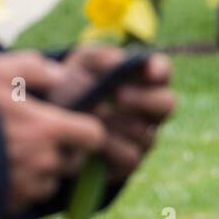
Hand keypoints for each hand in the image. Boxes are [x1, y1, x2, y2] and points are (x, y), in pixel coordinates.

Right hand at [0, 51, 105, 213]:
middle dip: (62, 152)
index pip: (93, 135)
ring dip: (40, 171)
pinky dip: (19, 187)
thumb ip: (32, 68)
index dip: (87, 130)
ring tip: (12, 153)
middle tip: (36, 138)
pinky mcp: (8, 204)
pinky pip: (27, 197)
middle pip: (73, 161)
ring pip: (50, 181)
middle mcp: (42, 161)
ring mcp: (25, 186)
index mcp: (45, 129)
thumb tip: (61, 74)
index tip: (73, 125)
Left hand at [53, 46, 174, 183]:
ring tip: (92, 117)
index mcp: (142, 81)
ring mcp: (143, 136)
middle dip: (145, 99)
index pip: (162, 71)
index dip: (160, 70)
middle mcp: (150, 109)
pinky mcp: (131, 161)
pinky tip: (90, 140)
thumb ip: (100, 57)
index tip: (150, 71)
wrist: (51, 126)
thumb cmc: (71, 88)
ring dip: (118, 124)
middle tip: (120, 95)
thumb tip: (120, 59)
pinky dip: (109, 146)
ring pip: (146, 131)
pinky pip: (130, 155)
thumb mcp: (79, 67)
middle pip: (168, 104)